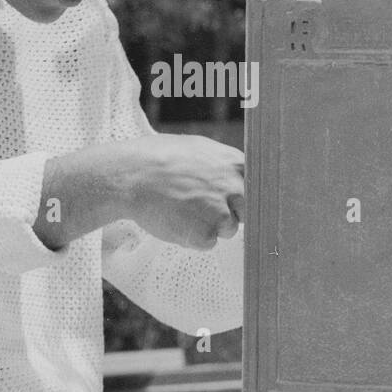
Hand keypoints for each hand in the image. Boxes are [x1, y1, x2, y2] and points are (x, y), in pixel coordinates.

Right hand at [114, 134, 244, 249]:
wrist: (131, 175)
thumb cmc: (159, 158)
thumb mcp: (199, 148)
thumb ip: (223, 165)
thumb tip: (236, 176)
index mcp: (236, 164)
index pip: (261, 186)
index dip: (248, 195)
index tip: (242, 201)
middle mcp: (236, 188)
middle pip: (249, 211)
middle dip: (233, 212)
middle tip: (205, 206)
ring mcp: (222, 213)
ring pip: (228, 229)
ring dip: (211, 225)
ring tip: (183, 209)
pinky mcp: (206, 234)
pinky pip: (208, 242)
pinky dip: (194, 237)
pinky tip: (176, 220)